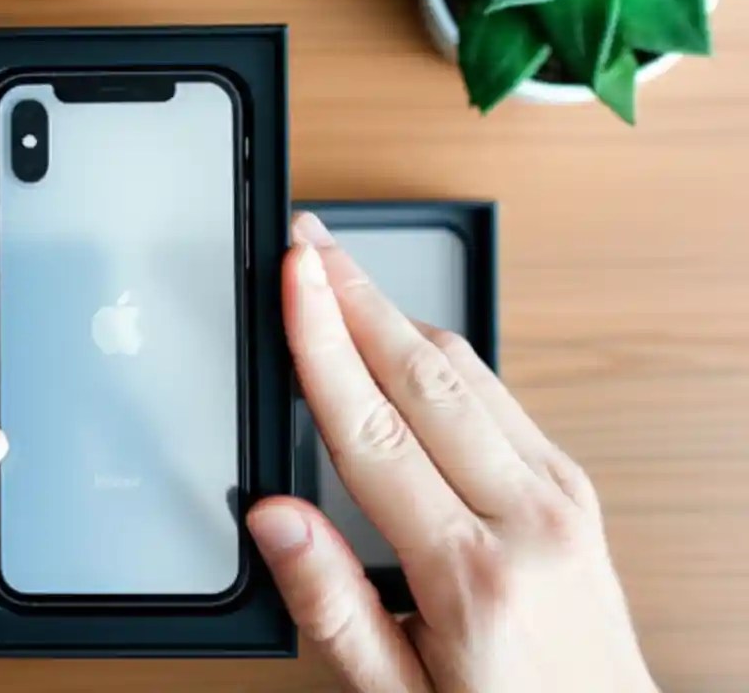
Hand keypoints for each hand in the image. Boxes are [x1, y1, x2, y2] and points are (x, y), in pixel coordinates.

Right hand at [248, 213, 655, 692]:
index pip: (374, 429)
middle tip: (308, 240)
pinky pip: (497, 392)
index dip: (323, 341)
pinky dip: (437, 350)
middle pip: (425, 373)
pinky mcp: (571, 485)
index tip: (296, 275)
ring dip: (395, 309)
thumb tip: (272, 518)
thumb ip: (329, 604)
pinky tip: (399, 334)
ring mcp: (559, 493)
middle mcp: (529, 515)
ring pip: (466, 368)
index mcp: (471, 570)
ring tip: (338, 270)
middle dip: (357, 294)